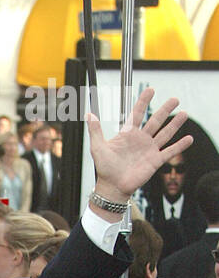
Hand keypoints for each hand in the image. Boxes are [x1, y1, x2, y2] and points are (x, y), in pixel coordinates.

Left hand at [87, 88, 191, 203]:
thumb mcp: (98, 147)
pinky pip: (169, 152)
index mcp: (128, 134)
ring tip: (184, 113)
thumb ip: (96, 130)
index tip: (151, 90)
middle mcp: (141, 140)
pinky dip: (179, 146)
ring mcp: (149, 150)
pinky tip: (189, 139)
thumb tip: (89, 114)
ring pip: (165, 134)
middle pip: (156, 121)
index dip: (144, 101)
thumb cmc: (104, 169)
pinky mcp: (155, 162)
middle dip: (165, 109)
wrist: (112, 188)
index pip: (137, 113)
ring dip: (175, 124)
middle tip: (175, 98)